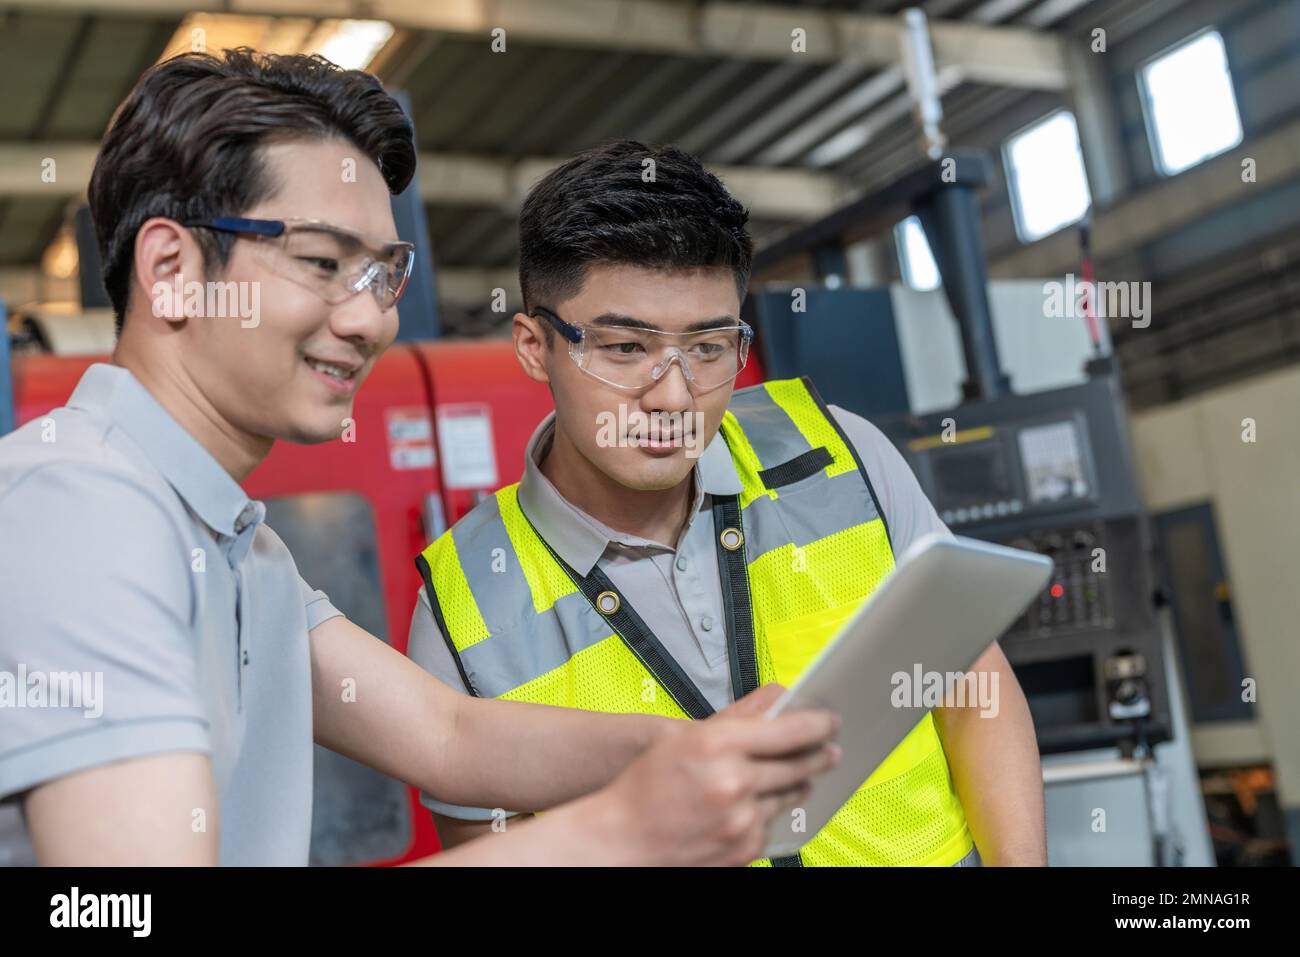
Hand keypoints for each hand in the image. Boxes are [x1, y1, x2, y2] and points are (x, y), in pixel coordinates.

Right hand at [593, 684, 840, 865]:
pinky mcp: (745, 847)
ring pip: (790, 794)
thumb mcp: (686, 737)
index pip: (790, 729)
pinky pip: (772, 822)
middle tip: (830, 748)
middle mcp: (733, 781)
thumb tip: (780, 698)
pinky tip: (754, 805)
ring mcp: (741, 819)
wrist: (622, 840)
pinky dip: (768, 812)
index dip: (819, 723)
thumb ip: (740, 717)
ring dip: (796, 783)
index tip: (831, 720)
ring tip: (798, 774)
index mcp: (718, 744)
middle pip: (799, 763)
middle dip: (819, 754)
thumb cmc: (646, 787)